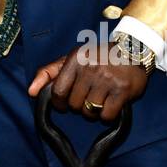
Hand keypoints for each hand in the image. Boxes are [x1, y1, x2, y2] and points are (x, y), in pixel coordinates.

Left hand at [28, 39, 148, 121]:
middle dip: (79, 106)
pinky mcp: (122, 91)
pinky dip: (107, 115)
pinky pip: (106, 116)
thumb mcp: (73, 58)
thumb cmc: (99, 57)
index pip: (57, 92)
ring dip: (93, 112)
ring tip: (100, 100)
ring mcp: (107, 80)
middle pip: (74, 105)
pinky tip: (111, 104)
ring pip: (90, 112)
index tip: (65, 103)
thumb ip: (49, 72)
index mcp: (75, 59)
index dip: (59, 103)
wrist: (134, 50)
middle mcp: (90, 68)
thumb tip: (31, 92)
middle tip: (88, 97)